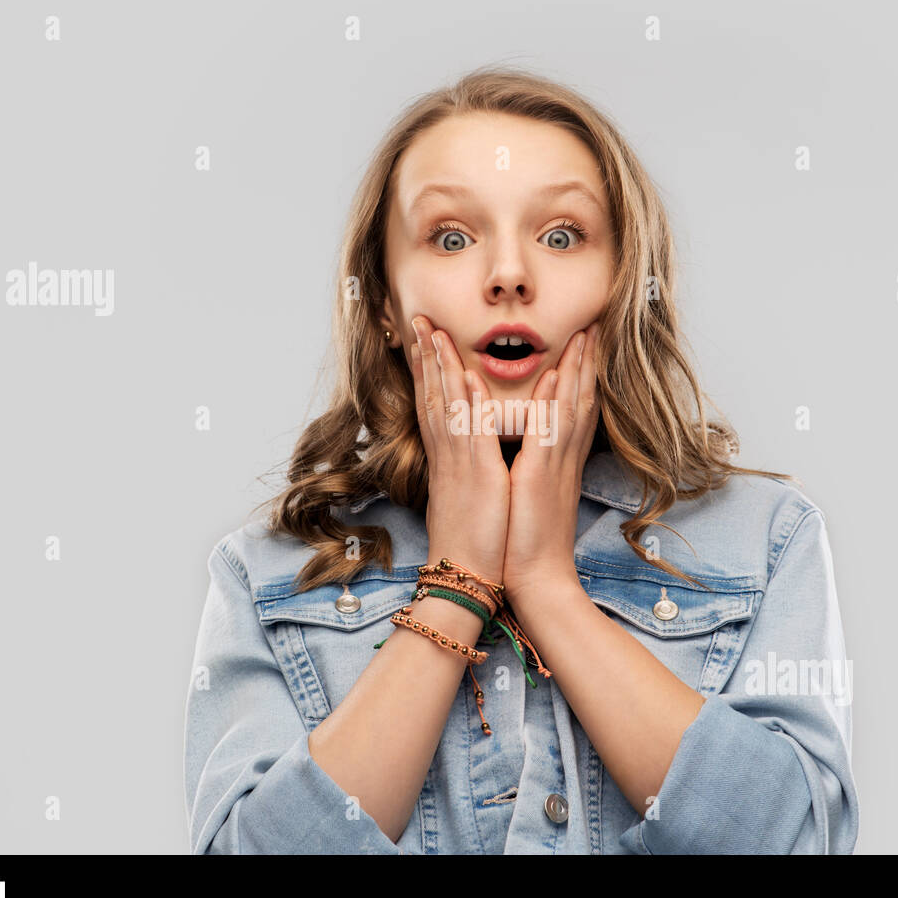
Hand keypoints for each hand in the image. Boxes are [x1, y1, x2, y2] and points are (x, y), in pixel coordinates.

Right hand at [408, 315, 510, 583]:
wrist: (466, 577)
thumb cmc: (471, 542)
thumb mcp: (464, 497)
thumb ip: (462, 469)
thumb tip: (463, 454)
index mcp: (447, 460)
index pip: (434, 405)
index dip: (426, 371)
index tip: (422, 341)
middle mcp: (448, 456)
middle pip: (432, 395)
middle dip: (425, 355)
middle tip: (419, 320)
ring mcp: (461, 463)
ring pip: (447, 403)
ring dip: (441, 365)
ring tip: (433, 331)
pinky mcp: (479, 475)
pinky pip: (474, 429)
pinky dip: (471, 399)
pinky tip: (468, 373)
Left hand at [501, 320, 600, 603]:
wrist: (539, 579)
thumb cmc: (531, 543)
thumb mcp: (537, 496)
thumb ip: (539, 468)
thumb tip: (534, 452)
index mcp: (561, 463)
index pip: (577, 410)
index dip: (583, 376)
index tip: (586, 346)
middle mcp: (564, 459)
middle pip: (581, 399)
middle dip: (587, 361)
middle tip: (593, 327)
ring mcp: (555, 465)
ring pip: (570, 406)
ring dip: (576, 368)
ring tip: (582, 335)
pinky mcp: (539, 475)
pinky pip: (546, 430)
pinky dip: (549, 401)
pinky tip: (550, 375)